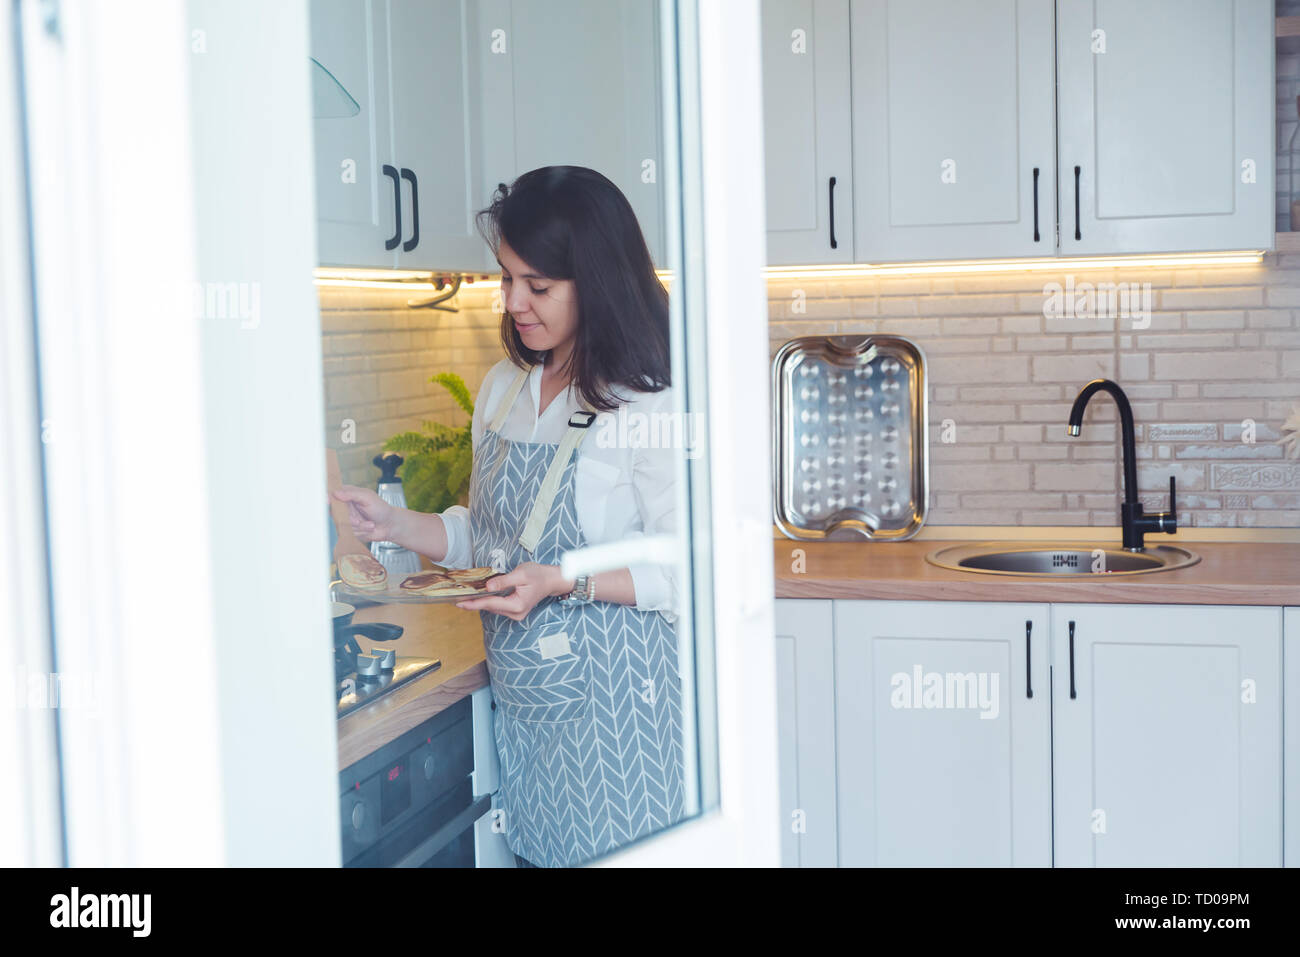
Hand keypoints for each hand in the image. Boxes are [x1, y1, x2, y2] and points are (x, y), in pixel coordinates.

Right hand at [332, 484, 397, 542]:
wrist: (389, 525)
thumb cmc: (381, 509)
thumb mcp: (368, 497)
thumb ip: (352, 494)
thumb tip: (336, 493)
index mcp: (348, 494)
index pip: (332, 494)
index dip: (328, 499)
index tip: (328, 502)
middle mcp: (344, 507)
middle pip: (335, 513)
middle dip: (349, 518)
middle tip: (358, 520)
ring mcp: (346, 519)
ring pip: (342, 524)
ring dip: (359, 526)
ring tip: (370, 523)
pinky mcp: (349, 530)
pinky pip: (348, 533)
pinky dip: (361, 531)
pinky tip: (369, 527)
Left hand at [456, 562, 571, 620]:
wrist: (552, 580)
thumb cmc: (538, 575)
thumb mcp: (521, 574)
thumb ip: (503, 581)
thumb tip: (488, 587)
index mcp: (516, 605)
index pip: (490, 604)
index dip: (473, 603)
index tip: (459, 603)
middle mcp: (515, 613)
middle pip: (490, 607)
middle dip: (474, 603)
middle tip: (455, 598)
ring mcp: (516, 614)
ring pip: (493, 608)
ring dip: (480, 602)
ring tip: (464, 597)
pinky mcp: (515, 611)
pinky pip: (498, 607)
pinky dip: (489, 601)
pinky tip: (480, 596)